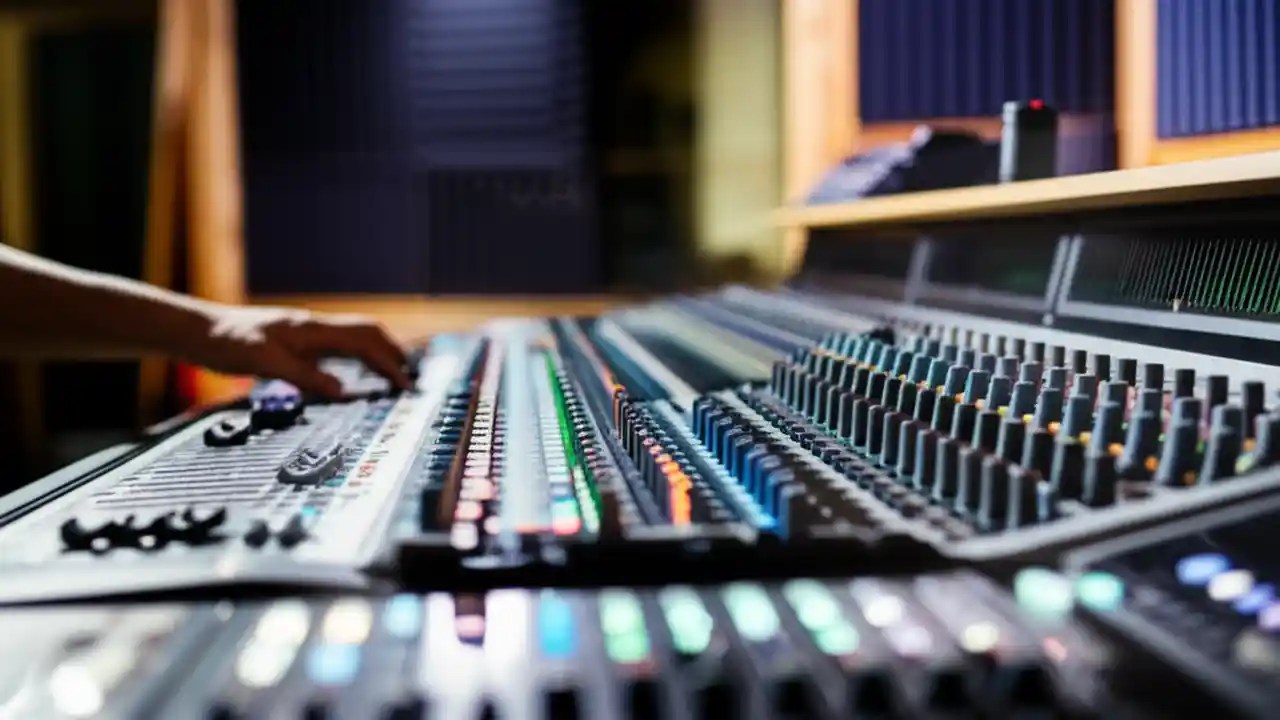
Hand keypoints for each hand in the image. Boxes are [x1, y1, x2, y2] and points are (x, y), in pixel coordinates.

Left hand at [188, 305, 410, 397]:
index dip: (388, 362)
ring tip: (393, 376)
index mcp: (312, 330)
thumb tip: (342, 392)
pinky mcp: (299, 341)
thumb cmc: (228, 344)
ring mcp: (308, 333)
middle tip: (409, 380)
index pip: (364, 341)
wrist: (200, 331)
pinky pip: (339, 346)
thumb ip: (305, 377)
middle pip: (368, 332)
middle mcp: (315, 327)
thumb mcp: (265, 363)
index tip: (404, 384)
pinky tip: (356, 373)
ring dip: (378, 353)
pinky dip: (358, 357)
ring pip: (356, 337)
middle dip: (393, 354)